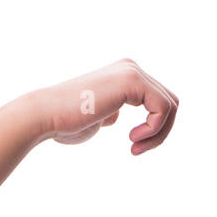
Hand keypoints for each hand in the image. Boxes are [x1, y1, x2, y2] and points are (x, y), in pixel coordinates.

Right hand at [31, 59, 178, 153]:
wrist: (44, 116)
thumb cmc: (64, 122)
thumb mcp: (96, 117)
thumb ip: (110, 112)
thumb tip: (116, 115)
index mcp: (123, 75)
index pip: (158, 101)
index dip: (154, 128)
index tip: (133, 147)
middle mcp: (130, 68)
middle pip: (170, 102)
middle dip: (161, 131)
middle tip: (136, 149)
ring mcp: (132, 72)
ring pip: (171, 106)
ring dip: (159, 134)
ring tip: (135, 146)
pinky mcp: (131, 81)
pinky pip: (163, 108)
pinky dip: (155, 129)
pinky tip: (133, 138)